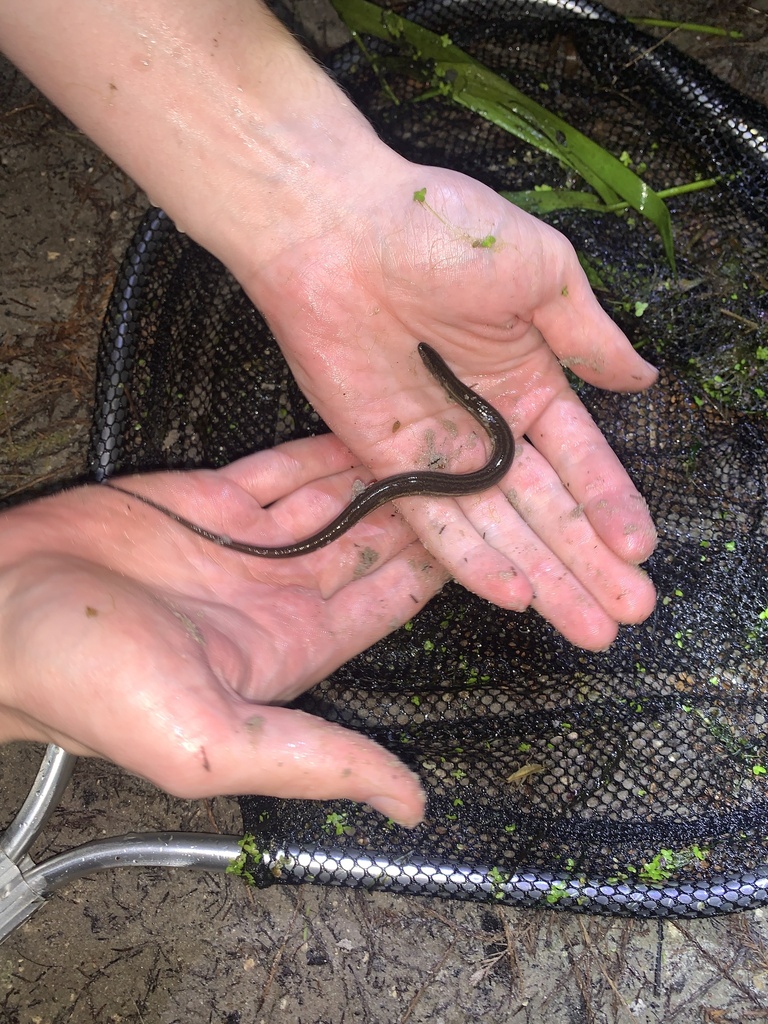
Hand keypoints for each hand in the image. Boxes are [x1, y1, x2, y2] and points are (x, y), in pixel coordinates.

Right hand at [0, 435, 446, 825]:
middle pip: (371, 546)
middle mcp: (275, 596)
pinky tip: (364, 429)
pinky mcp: (208, 502)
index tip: (493, 537)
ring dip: (382, 474)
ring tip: (438, 438)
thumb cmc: (86, 685)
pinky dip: (323, 450)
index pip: (385, 606)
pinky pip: (283, 471)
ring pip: (335, 501)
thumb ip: (316, 761)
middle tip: (478, 468)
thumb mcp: (213, 743)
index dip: (439, 573)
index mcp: (287, 652)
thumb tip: (409, 805)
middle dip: (423, 512)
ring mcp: (244, 545)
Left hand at [243, 159, 658, 649]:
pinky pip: (434, 521)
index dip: (609, 505)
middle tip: (628, 614)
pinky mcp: (386, 462)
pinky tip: (514, 596)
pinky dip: (472, 561)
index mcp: (528, 377)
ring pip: (499, 527)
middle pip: (546, 508)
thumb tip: (644, 376)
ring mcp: (436, 447)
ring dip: (544, 578)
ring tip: (589, 627)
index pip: (578, 458)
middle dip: (588, 562)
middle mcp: (485, 423)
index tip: (639, 553)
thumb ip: (588, 337)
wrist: (334, 227)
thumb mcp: (540, 271)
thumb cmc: (438, 229)